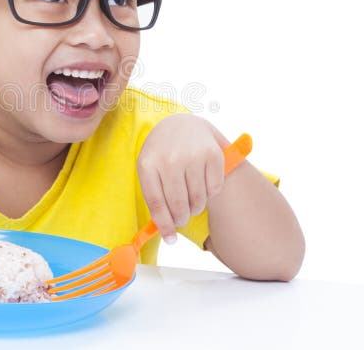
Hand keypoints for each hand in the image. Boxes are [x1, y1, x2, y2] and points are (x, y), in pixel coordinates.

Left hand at [137, 114, 228, 243]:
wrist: (182, 124)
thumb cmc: (162, 154)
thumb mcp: (150, 168)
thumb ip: (155, 197)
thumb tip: (167, 233)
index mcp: (148, 163)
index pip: (156, 203)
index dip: (164, 225)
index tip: (171, 239)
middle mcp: (170, 159)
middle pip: (178, 206)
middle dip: (181, 219)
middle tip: (182, 218)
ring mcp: (192, 155)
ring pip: (198, 200)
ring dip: (196, 207)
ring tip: (190, 197)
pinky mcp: (212, 154)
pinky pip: (214, 190)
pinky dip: (210, 193)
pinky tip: (202, 182)